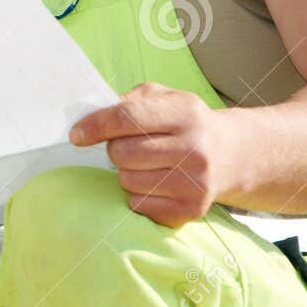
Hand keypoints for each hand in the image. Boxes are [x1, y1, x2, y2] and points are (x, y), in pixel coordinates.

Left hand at [68, 82, 236, 227]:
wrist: (230, 154)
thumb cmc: (185, 122)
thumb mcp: (164, 97)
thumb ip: (129, 100)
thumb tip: (91, 118)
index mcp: (185, 112)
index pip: (128, 118)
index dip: (96, 126)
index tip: (76, 135)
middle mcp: (194, 148)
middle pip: (122, 153)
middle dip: (115, 149)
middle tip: (130, 146)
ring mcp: (195, 182)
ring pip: (127, 180)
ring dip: (127, 172)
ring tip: (147, 164)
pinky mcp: (192, 209)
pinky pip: (139, 204)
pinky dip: (138, 194)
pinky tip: (157, 182)